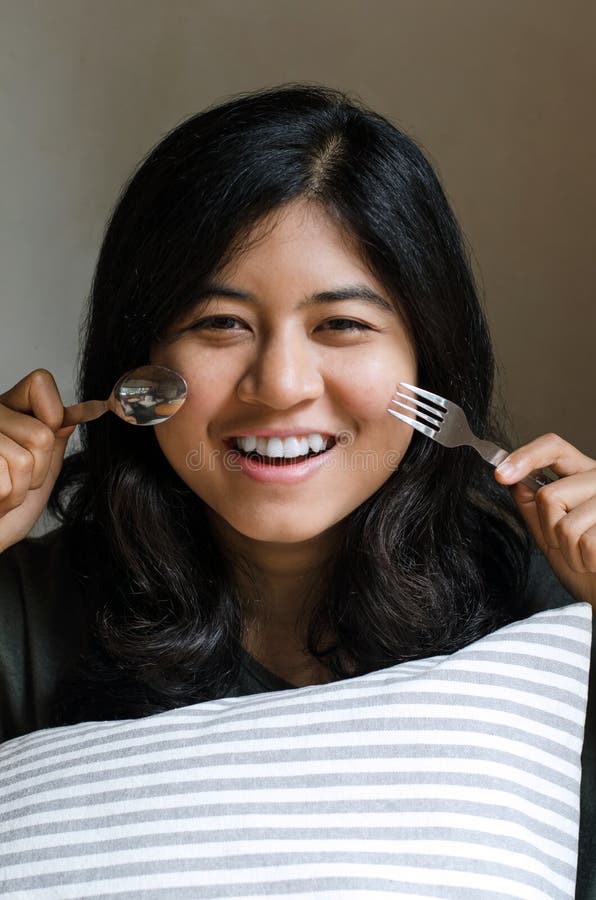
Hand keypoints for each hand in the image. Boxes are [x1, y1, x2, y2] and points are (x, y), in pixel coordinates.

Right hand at [0, 369, 75, 553]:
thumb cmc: (4, 513)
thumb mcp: (39, 473)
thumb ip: (54, 443)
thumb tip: (74, 416)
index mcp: (5, 411)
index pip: (40, 382)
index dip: (53, 415)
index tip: (44, 440)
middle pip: (42, 433)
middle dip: (39, 471)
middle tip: (15, 482)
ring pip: (26, 458)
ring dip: (21, 490)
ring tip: (1, 493)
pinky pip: (7, 481)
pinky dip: (6, 500)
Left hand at [494, 433, 595, 606]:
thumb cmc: (585, 564)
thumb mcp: (549, 532)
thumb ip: (533, 506)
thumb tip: (513, 480)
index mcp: (584, 475)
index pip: (554, 447)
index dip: (524, 457)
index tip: (501, 474)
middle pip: (549, 495)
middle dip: (549, 529)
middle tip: (568, 544)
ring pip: (564, 524)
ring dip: (567, 550)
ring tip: (584, 556)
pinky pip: (583, 542)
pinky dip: (583, 560)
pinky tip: (594, 562)